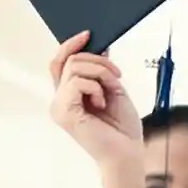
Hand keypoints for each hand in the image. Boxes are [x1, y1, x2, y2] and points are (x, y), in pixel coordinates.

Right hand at [48, 31, 143, 167]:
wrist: (128, 153)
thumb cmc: (123, 128)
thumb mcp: (114, 90)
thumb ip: (101, 71)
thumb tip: (99, 47)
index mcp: (68, 96)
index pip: (60, 63)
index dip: (72, 45)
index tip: (90, 34)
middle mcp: (59, 101)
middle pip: (68, 60)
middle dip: (96, 60)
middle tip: (116, 73)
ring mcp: (59, 107)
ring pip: (74, 68)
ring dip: (100, 73)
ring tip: (111, 91)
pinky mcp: (64, 113)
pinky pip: (77, 82)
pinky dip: (96, 87)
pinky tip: (102, 103)